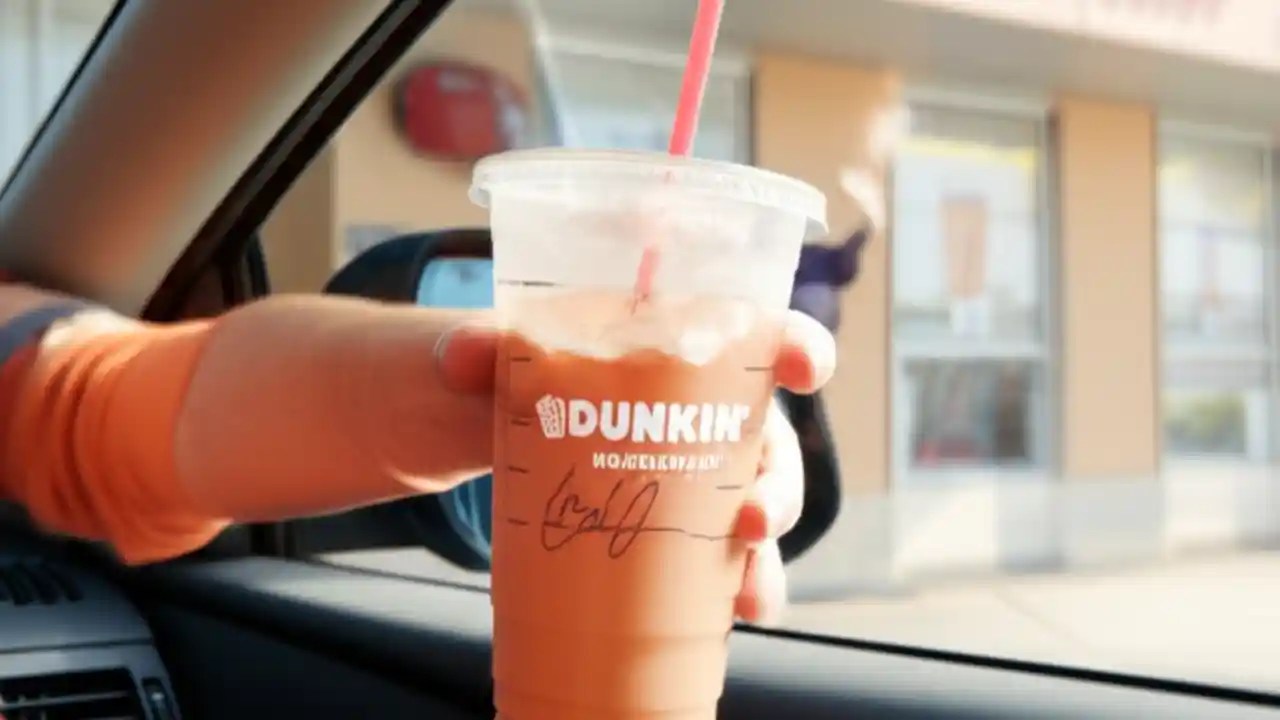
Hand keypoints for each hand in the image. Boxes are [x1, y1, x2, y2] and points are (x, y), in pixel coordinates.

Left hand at [436, 309, 836, 626]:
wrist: (494, 425)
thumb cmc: (523, 368)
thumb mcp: (502, 350)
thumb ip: (480, 345)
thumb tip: (460, 357)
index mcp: (686, 344)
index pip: (761, 333)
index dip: (798, 345)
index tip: (806, 367)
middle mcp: (709, 408)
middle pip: (771, 440)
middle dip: (779, 484)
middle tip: (753, 517)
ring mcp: (698, 470)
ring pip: (756, 507)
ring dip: (765, 552)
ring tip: (749, 594)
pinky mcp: (678, 520)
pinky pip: (723, 553)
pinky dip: (737, 584)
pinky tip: (734, 612)